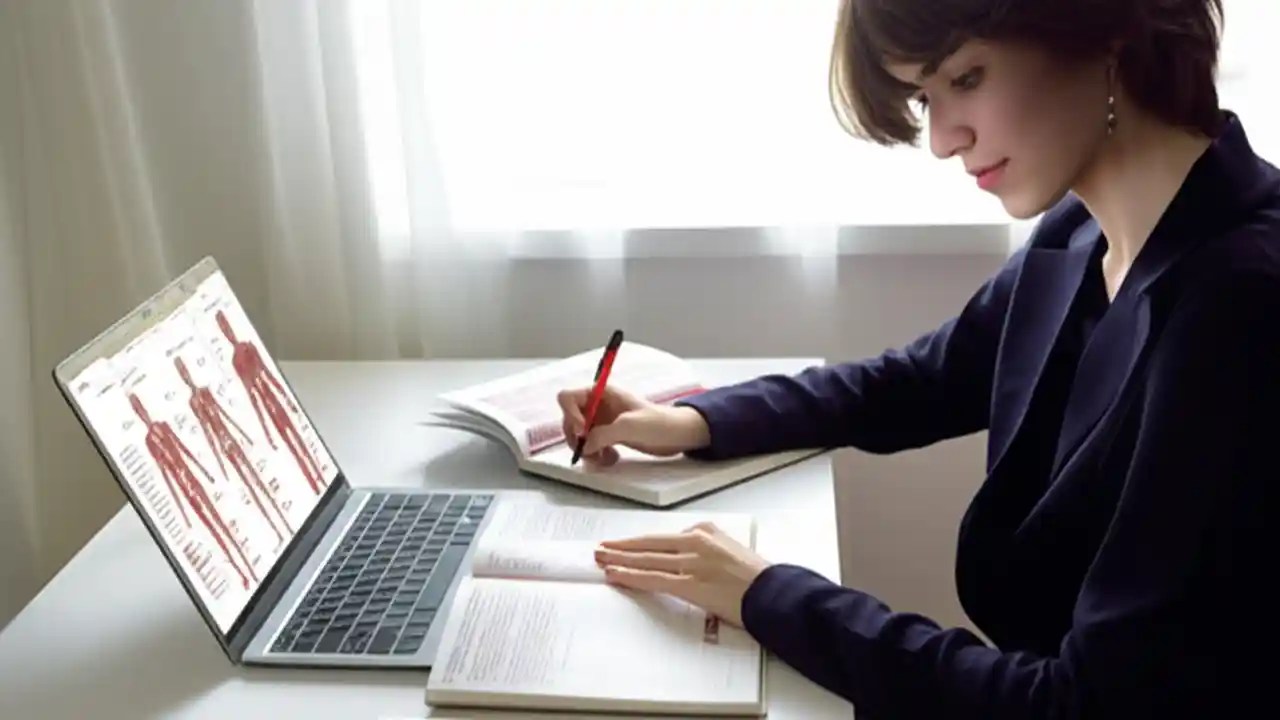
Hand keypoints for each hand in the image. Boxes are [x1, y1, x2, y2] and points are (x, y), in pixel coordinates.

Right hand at [557, 385, 709, 466]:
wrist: (678, 434)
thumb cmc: (659, 422)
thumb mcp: (630, 426)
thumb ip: (603, 434)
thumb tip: (585, 447)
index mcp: (600, 392)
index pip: (568, 398)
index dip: (569, 414)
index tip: (581, 432)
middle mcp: (597, 405)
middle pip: (569, 420)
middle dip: (577, 438)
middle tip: (590, 453)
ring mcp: (602, 421)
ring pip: (579, 436)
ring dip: (587, 450)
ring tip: (604, 459)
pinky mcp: (608, 436)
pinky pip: (591, 446)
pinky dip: (597, 455)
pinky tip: (612, 459)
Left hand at [593, 521, 769, 627]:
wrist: (774, 592)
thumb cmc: (757, 577)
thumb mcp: (730, 550)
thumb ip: (706, 549)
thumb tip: (685, 556)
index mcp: (706, 531)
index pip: (663, 537)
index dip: (640, 542)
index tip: (624, 544)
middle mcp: (696, 541)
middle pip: (649, 543)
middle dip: (622, 546)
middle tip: (602, 547)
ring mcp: (692, 562)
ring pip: (646, 559)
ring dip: (619, 559)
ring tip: (601, 559)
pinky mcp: (690, 583)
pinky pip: (653, 578)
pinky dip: (631, 576)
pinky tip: (616, 575)